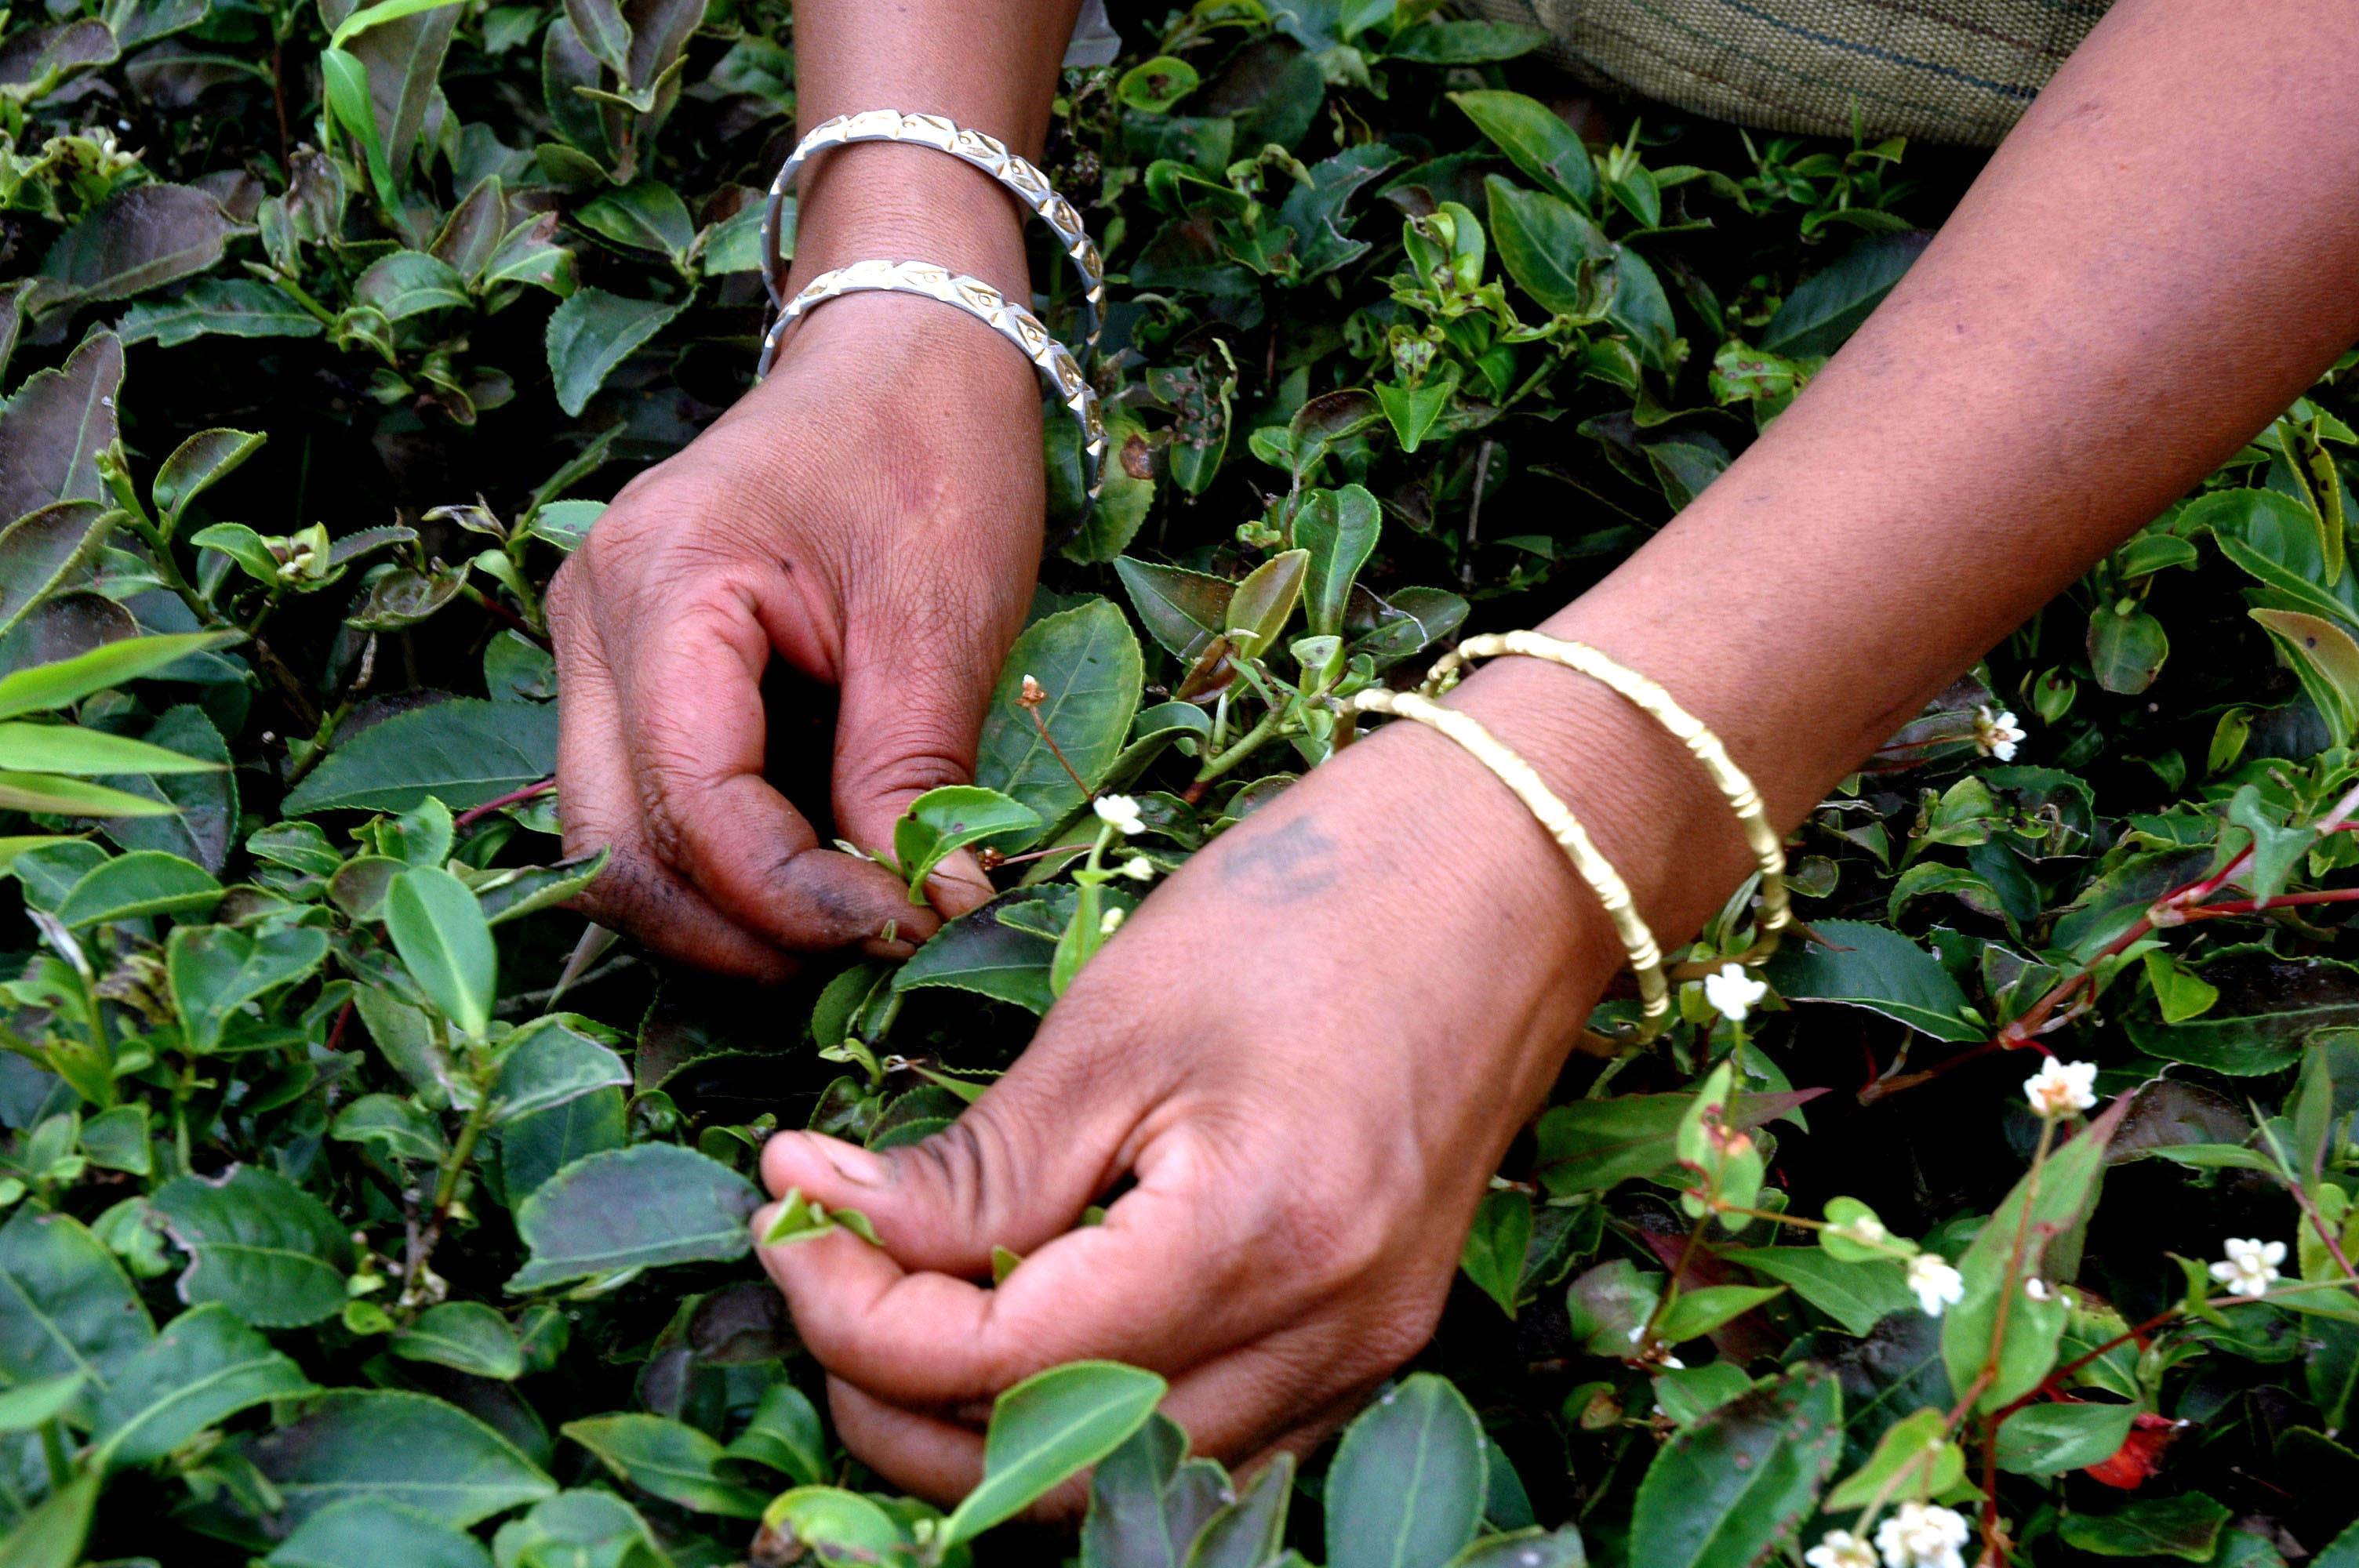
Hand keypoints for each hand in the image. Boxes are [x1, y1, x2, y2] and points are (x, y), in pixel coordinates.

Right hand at [548, 290, 1045, 978]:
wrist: (902, 349)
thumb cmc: (930, 449)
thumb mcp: (944, 616)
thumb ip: (917, 774)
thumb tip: (931, 918)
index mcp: (664, 583)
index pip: (689, 802)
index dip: (789, 897)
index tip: (901, 932)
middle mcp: (594, 618)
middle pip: (614, 847)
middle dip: (739, 932)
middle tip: (869, 953)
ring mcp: (595, 645)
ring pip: (615, 844)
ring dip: (724, 914)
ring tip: (852, 919)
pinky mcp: (628, 670)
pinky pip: (646, 804)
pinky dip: (724, 864)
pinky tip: (819, 869)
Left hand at [752, 711, 1626, 1502]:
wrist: (1510, 868)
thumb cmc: (1315, 904)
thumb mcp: (1120, 1018)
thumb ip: (979, 1166)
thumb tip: (820, 1218)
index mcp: (1255, 1240)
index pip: (999, 1364)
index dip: (855, 1312)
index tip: (786, 1216)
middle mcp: (1327, 1336)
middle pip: (1061, 1470)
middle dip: (903, 1406)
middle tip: (824, 1281)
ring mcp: (1367, 1351)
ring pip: (1138, 1479)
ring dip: (996, 1430)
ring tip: (909, 1311)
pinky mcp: (1378, 1336)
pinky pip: (1216, 1441)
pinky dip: (1103, 1416)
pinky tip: (1040, 1335)